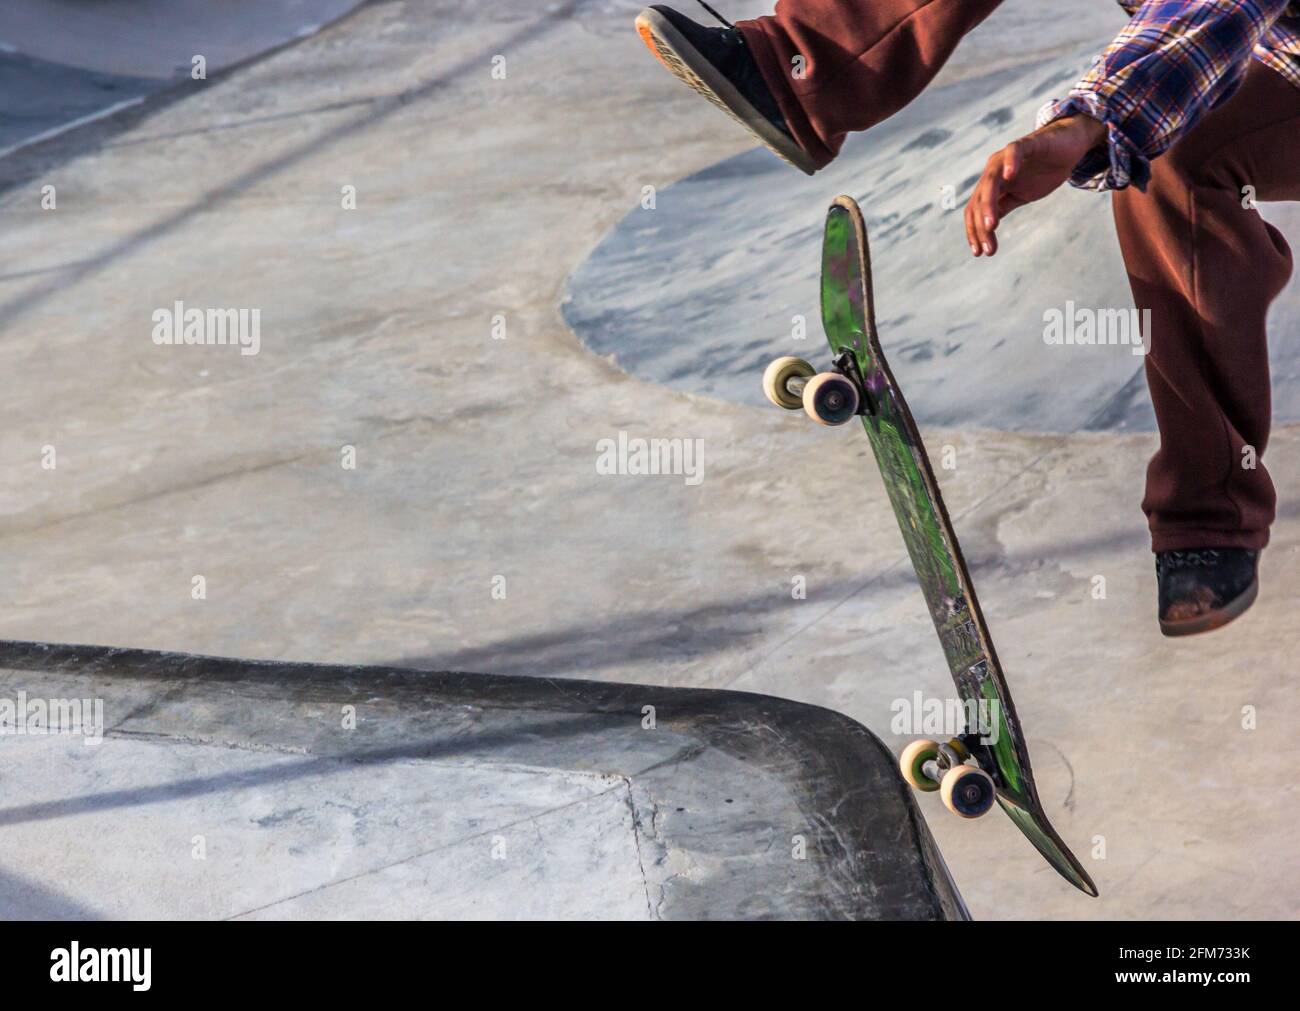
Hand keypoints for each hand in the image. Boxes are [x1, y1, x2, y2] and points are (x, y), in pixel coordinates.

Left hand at [964, 114, 1105, 256]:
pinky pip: (1014, 151)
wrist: (1068, 146)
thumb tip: (986, 229)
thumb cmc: (1042, 171)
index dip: (974, 231)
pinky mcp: (1027, 144)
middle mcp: (994, 171)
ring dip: (988, 204)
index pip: (975, 209)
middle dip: (981, 226)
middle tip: (988, 249)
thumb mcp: (1021, 195)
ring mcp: (1008, 157)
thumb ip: (1003, 207)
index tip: (980, 253)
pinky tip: (1009, 175)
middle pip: (979, 199)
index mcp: (992, 185)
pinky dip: (1010, 162)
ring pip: (990, 180)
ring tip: (991, 225)